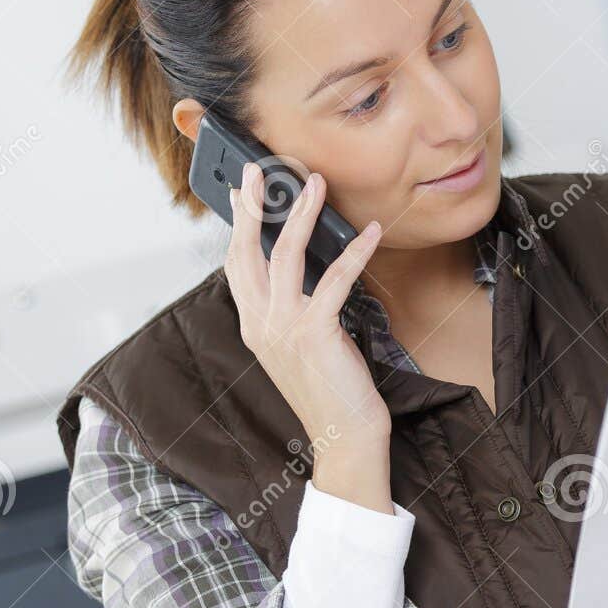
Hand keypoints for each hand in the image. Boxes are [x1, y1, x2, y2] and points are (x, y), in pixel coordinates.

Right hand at [225, 161, 391, 509]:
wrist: (344, 438)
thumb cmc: (331, 390)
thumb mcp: (303, 345)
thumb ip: (295, 310)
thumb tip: (308, 268)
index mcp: (253, 326)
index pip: (236, 265)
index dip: (237, 226)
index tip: (241, 192)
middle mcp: (259, 324)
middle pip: (248, 251)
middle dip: (253, 206)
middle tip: (260, 169)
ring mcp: (283, 328)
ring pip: (286, 256)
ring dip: (302, 214)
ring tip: (315, 183)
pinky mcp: (314, 333)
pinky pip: (335, 280)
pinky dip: (354, 251)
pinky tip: (371, 233)